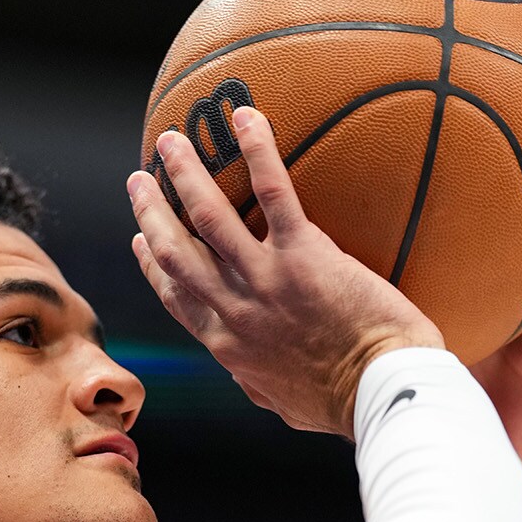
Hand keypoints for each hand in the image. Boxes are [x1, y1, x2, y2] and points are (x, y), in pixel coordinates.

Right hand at [128, 107, 443, 436]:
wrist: (383, 393)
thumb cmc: (347, 404)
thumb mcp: (284, 402)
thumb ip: (257, 379)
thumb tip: (246, 373)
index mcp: (228, 345)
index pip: (176, 295)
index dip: (152, 263)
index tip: (140, 238)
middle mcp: (235, 311)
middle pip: (175, 251)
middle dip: (151, 212)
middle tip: (139, 180)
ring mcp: (266, 281)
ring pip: (207, 217)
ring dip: (183, 174)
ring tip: (170, 140)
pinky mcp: (304, 257)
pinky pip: (273, 192)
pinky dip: (256, 151)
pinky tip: (246, 118)